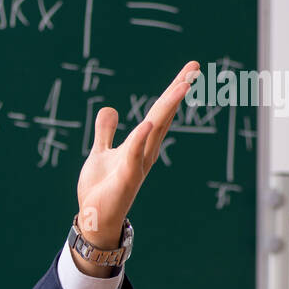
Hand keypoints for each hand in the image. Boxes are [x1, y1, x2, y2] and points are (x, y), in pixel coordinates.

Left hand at [75, 60, 199, 246]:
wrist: (94, 219)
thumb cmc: (101, 189)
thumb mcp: (100, 153)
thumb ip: (105, 132)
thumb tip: (109, 108)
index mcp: (140, 144)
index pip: (160, 112)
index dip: (173, 90)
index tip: (191, 69)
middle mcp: (144, 153)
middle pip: (163, 116)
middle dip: (177, 92)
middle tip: (194, 69)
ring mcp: (137, 166)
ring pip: (155, 132)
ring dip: (167, 109)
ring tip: (180, 86)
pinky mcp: (125, 180)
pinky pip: (133, 156)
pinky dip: (140, 140)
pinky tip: (148, 123)